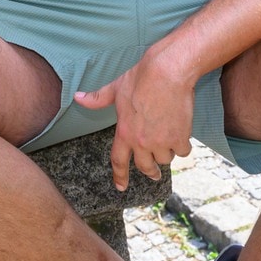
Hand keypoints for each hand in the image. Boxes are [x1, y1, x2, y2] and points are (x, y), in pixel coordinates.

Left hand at [74, 52, 194, 191]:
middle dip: (150, 172)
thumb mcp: (116, 88)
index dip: (120, 176)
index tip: (121, 188)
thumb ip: (98, 98)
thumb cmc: (141, 78)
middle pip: (145, 167)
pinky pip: (182, 152)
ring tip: (168, 140)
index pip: (118, 161)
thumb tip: (78, 97)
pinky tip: (181, 135)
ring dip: (167, 152)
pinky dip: (183, 146)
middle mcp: (142, 142)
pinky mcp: (179, 138)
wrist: (167, 72)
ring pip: (165, 159)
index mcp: (124, 132)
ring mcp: (161, 142)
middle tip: (155, 173)